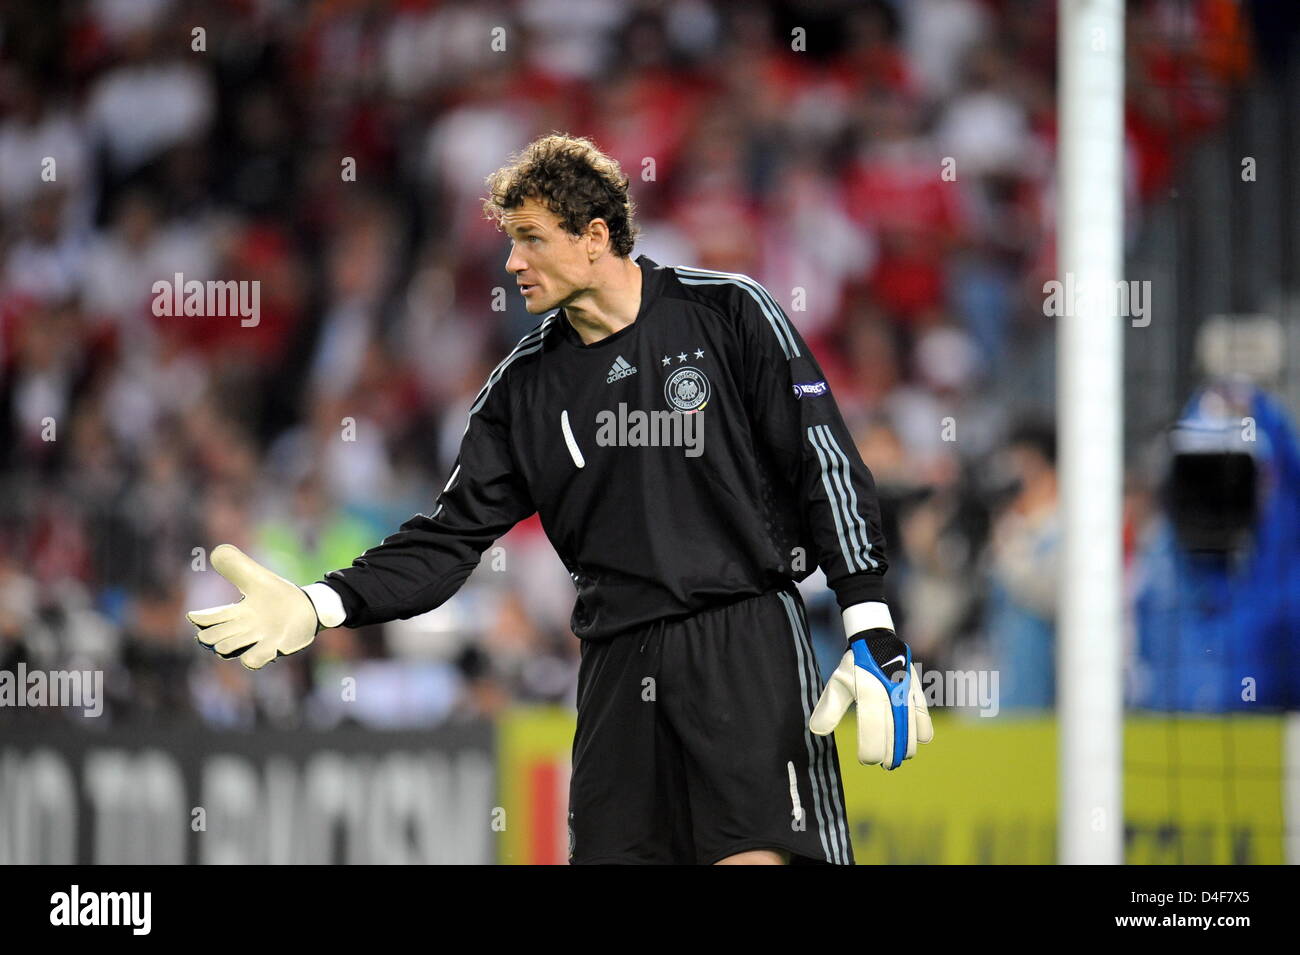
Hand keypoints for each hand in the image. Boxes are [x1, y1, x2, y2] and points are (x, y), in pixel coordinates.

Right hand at [186, 544, 319, 669]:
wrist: (308, 606)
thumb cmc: (278, 595)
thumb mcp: (257, 578)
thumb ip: (238, 567)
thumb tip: (216, 551)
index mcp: (236, 613)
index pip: (209, 618)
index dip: (201, 618)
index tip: (195, 616)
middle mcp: (242, 630)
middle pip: (213, 637)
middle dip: (212, 634)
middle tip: (226, 624)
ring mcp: (257, 641)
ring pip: (228, 649)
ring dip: (229, 643)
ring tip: (245, 634)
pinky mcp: (273, 648)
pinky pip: (254, 660)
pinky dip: (253, 657)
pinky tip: (266, 647)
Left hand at [809, 627, 933, 769]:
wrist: (876, 639)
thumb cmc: (853, 666)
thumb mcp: (837, 683)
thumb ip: (829, 709)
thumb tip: (816, 731)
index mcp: (868, 691)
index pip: (873, 728)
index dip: (871, 750)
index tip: (866, 761)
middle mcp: (890, 693)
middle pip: (895, 734)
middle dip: (890, 755)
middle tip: (884, 764)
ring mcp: (907, 692)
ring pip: (912, 730)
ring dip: (906, 748)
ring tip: (898, 758)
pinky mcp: (917, 691)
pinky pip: (924, 718)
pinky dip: (921, 734)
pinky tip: (913, 742)